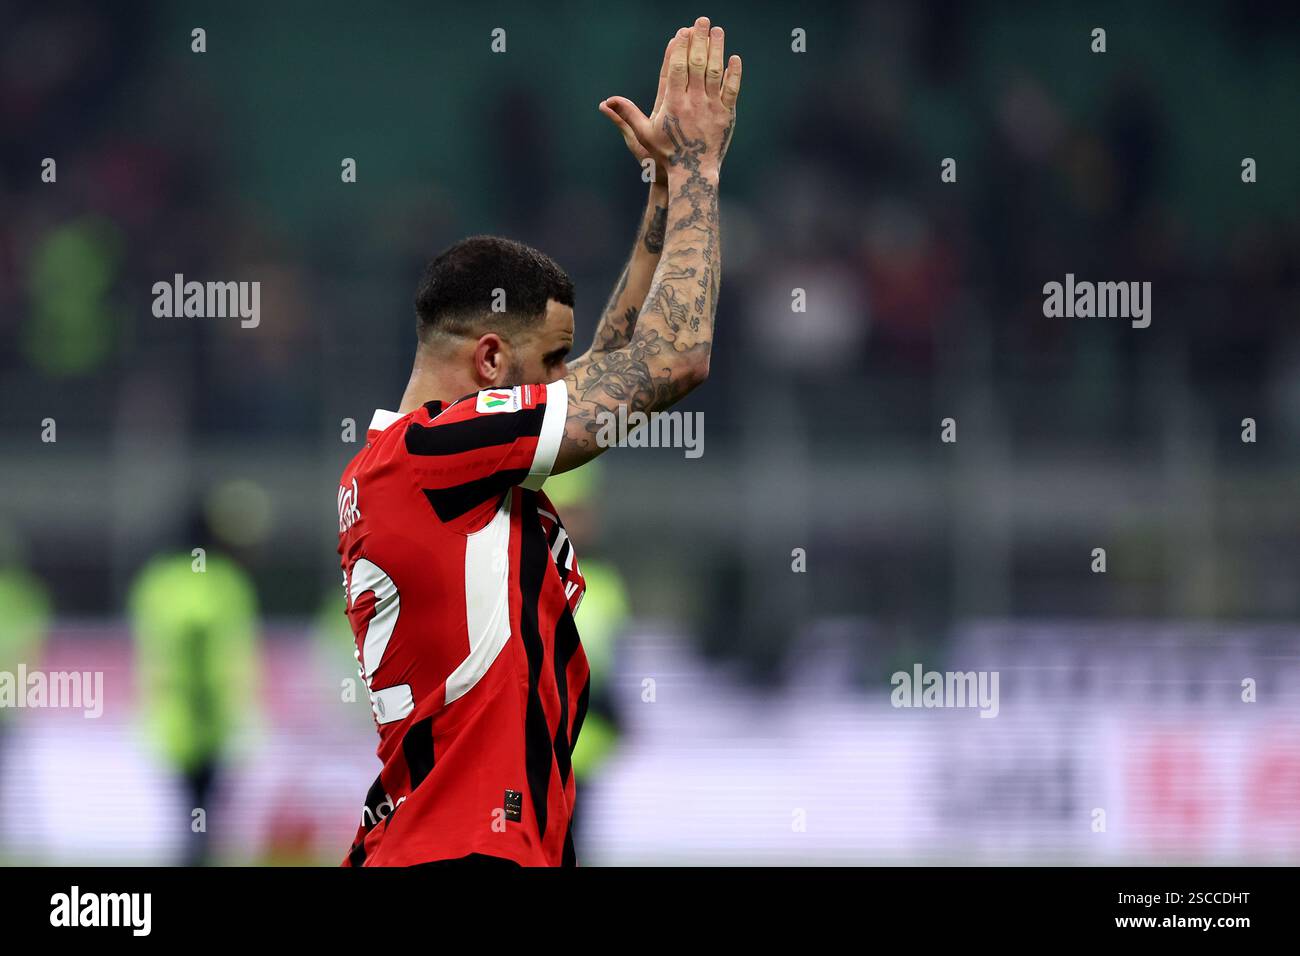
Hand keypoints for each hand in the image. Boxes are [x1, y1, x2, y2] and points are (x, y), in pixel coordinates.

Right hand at [600, 18, 740, 183]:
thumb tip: (604, 104)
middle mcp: (692, 102)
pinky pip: (731, 90)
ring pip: (714, 73)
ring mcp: (711, 108)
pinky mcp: (726, 115)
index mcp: (672, 104)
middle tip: (702, 21)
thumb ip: (626, 116)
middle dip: (699, 40)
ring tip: (717, 30)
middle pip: (696, 64)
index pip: (676, 69)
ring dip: (717, 49)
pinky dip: (734, 74)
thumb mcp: (641, 136)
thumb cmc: (664, 156)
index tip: (682, 32)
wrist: (692, 175)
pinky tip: (734, 58)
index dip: (680, 48)